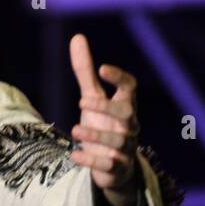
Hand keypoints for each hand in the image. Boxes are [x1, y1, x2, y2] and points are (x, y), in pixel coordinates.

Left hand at [68, 33, 140, 205]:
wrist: (112, 167)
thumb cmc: (103, 124)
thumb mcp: (92, 98)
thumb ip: (85, 72)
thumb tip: (77, 37)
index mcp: (124, 105)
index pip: (130, 88)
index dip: (120, 77)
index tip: (102, 68)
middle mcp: (129, 126)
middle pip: (128, 113)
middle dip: (107, 107)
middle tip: (82, 101)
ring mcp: (125, 148)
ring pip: (118, 140)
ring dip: (96, 134)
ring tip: (74, 130)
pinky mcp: (116, 168)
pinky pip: (108, 164)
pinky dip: (91, 160)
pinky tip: (74, 155)